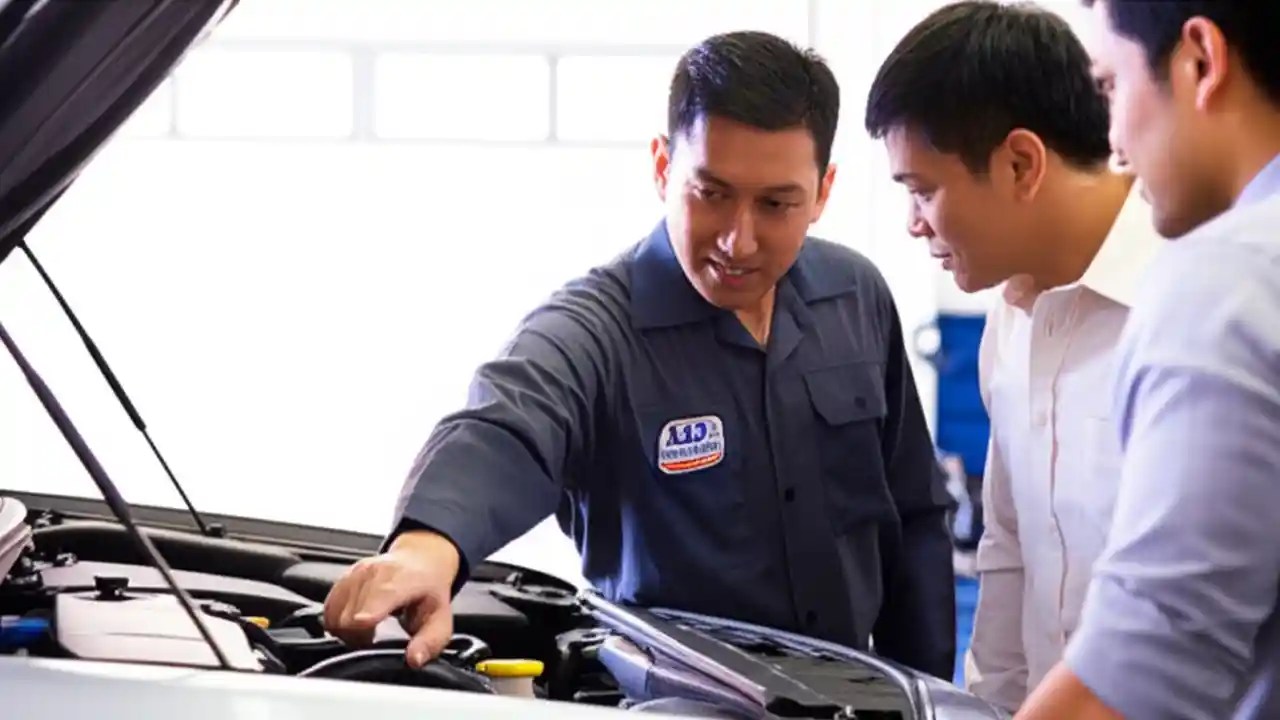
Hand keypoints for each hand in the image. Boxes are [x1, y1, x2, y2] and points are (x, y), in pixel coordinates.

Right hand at [322, 530, 460, 667]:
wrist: (421, 561)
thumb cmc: (429, 591)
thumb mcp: (440, 619)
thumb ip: (429, 642)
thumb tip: (414, 659)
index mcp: (401, 580)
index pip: (376, 598)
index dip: (365, 619)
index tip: (365, 633)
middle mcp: (374, 573)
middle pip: (349, 616)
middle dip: (357, 637)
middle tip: (375, 639)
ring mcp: (355, 573)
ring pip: (334, 614)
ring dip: (346, 631)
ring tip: (367, 630)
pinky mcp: (343, 578)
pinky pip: (328, 608)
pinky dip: (338, 621)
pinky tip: (356, 622)